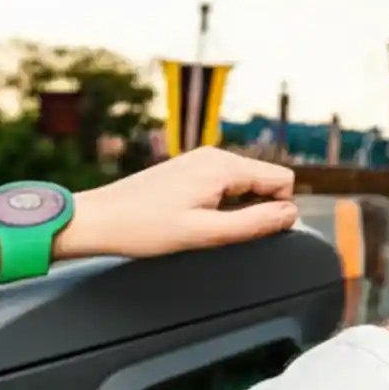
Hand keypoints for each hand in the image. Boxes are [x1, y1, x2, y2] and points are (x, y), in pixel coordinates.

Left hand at [57, 147, 299, 259]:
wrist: (96, 219)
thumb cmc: (144, 228)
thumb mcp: (205, 233)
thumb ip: (254, 223)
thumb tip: (291, 214)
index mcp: (224, 166)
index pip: (283, 180)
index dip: (277, 210)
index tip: (250, 231)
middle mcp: (216, 156)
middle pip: (266, 180)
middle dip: (256, 209)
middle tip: (222, 231)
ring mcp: (202, 160)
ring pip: (247, 184)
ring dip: (237, 207)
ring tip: (203, 225)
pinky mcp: (191, 169)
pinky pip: (227, 184)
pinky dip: (222, 203)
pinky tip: (193, 217)